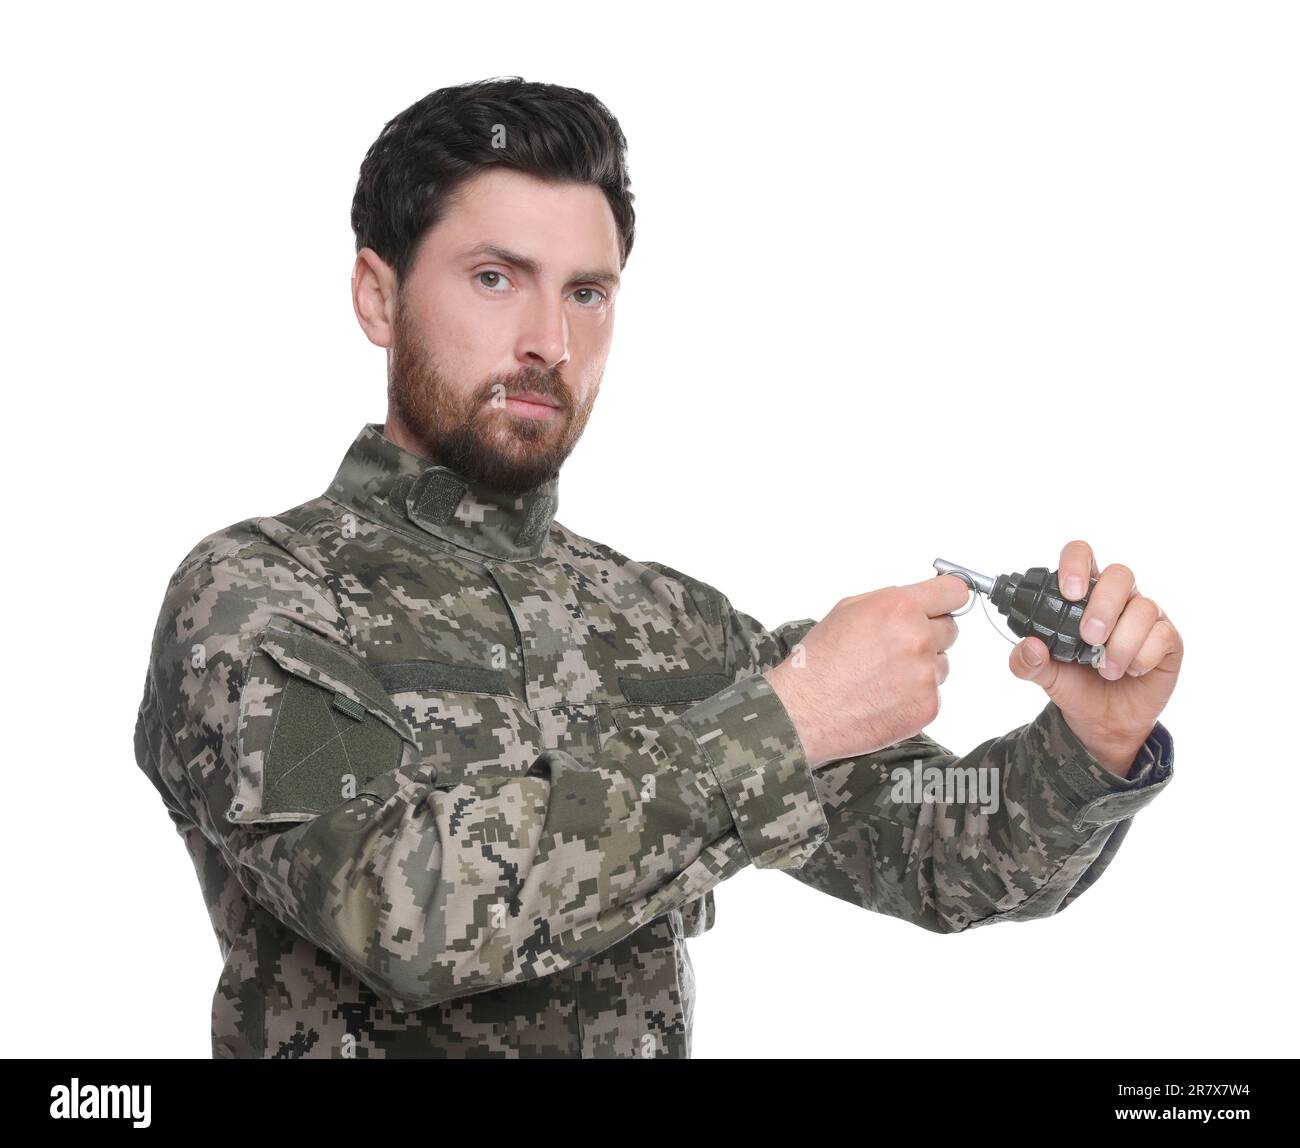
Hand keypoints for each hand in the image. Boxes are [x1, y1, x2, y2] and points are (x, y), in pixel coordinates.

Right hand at [763, 575, 967, 767]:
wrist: (805, 709)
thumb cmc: (820, 660)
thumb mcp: (849, 610)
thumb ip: (893, 601)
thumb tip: (922, 600)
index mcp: (900, 608)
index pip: (956, 591)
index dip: (948, 597)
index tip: (944, 603)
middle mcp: (918, 638)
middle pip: (951, 629)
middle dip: (929, 635)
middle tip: (895, 648)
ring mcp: (926, 675)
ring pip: (942, 663)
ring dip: (922, 667)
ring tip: (884, 676)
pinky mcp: (928, 706)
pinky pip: (933, 693)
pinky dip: (914, 695)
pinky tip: (885, 696)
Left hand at [1008, 539, 1182, 773]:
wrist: (1103, 721)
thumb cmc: (1075, 685)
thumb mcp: (1044, 675)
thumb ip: (1027, 661)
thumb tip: (1027, 646)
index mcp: (1083, 594)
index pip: (1082, 555)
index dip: (1076, 564)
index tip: (1068, 592)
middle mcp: (1117, 598)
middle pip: (1120, 574)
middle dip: (1104, 606)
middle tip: (1089, 637)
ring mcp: (1145, 616)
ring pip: (1144, 608)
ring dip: (1121, 643)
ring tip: (1106, 670)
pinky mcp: (1167, 638)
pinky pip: (1162, 635)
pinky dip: (1141, 657)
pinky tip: (1130, 672)